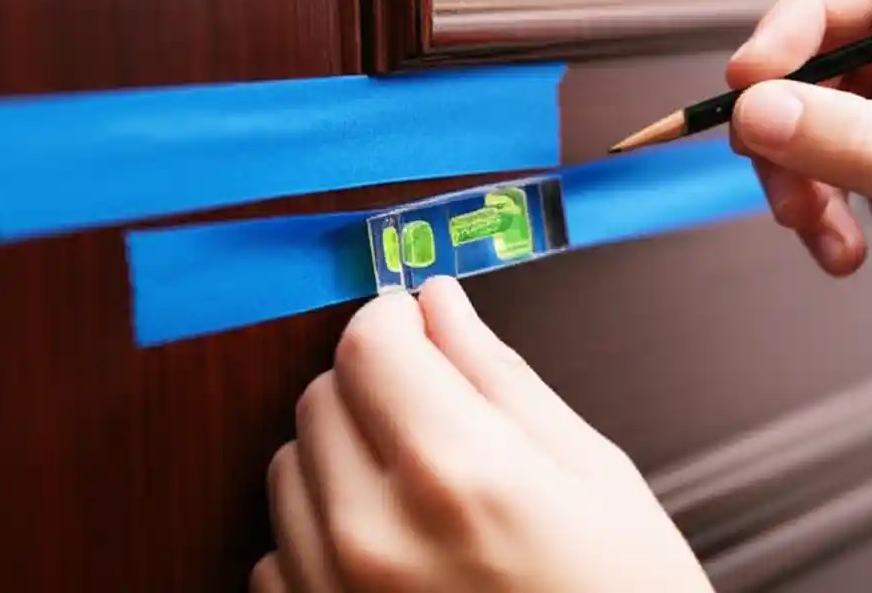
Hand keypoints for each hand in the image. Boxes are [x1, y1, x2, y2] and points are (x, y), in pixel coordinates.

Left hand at [251, 277, 712, 592]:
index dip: (394, 318)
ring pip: (290, 464)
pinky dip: (322, 529)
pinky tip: (391, 546)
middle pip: (321, 395)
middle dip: (373, 382)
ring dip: (341, 452)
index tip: (416, 324)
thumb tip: (444, 307)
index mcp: (459, 473)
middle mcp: (377, 532)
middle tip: (435, 410)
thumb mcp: (594, 474)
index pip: (369, 345)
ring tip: (418, 489)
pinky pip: (278, 549)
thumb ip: (501, 378)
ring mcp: (336, 591)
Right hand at [727, 0, 871, 404]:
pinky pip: (819, 160)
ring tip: (811, 223)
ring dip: (794, 167)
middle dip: (791, 106)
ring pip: (813, 106)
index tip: (752, 75)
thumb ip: (857, 146)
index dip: (804, 16)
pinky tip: (839, 250)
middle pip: (832, 44)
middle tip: (766, 157)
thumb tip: (759, 107)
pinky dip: (810, 204)